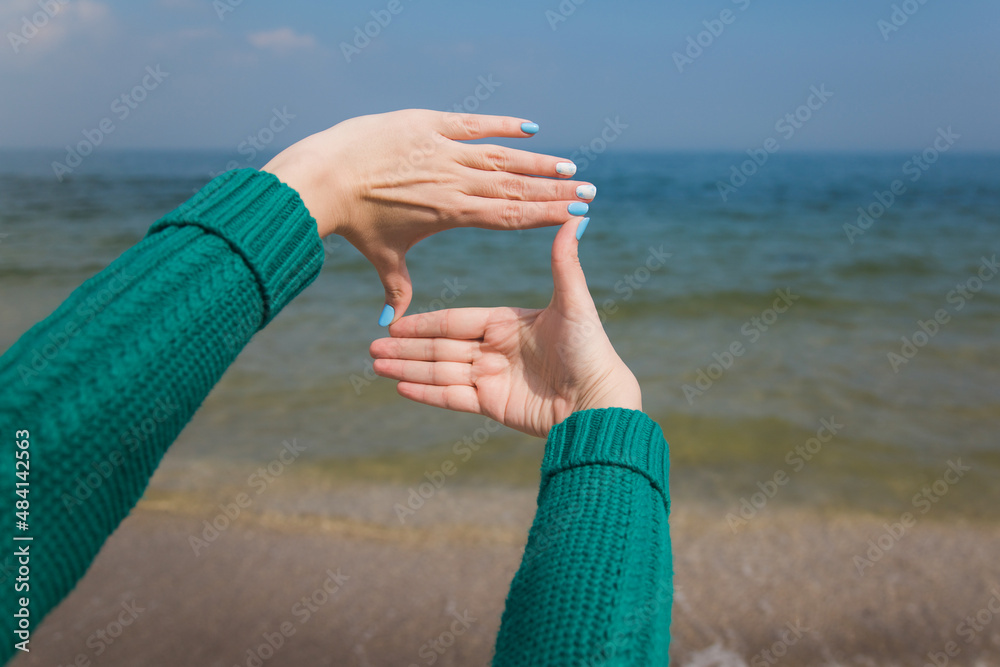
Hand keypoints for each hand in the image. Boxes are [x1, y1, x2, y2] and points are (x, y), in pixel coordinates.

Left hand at [261, 110, 594, 323]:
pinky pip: (475, 122)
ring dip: (537, 162)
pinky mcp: (430, 124)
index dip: (546, 215)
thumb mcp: (382, 257)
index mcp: (454, 213)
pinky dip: (504, 124)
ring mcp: (445, 150)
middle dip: (555, 189)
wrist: (326, 178)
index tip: (576, 214)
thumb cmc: (354, 222)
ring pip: (503, 156)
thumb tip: (390, 325)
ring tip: (569, 166)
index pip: (511, 216)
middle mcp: (457, 181)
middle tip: (588, 190)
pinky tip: (532, 128)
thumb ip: (396, 289)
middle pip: (517, 187)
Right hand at [369, 219, 641, 437]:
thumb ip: (563, 264)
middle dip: (406, 348)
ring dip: (408, 369)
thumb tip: (573, 220)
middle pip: (440, 347)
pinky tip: (401, 388)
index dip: (425, 323)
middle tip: (373, 347)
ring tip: (376, 365)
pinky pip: (453, 397)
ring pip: (441, 372)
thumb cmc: (591, 349)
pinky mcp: (493, 405)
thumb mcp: (573, 304)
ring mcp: (491, 379)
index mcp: (505, 324)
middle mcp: (494, 350)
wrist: (598, 401)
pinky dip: (427, 394)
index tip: (396, 321)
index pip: (456, 321)